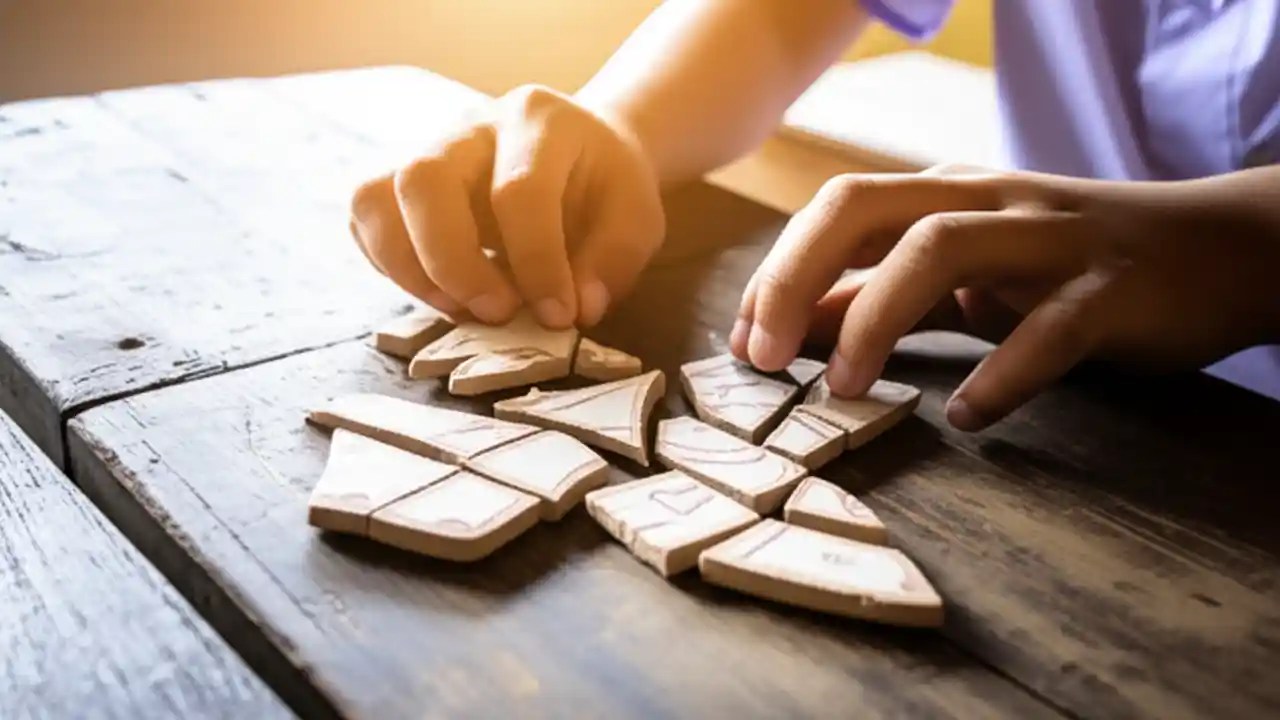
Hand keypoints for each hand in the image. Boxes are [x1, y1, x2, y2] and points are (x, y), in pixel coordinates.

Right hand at [350, 85, 664, 327]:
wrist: (580, 154)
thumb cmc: (604, 188)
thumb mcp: (636, 219)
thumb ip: (613, 261)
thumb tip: (578, 308)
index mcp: (539, 121)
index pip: (520, 191)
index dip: (536, 263)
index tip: (560, 316)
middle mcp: (471, 127)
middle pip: (423, 178)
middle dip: (452, 262)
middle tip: (496, 313)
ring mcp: (425, 151)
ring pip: (374, 197)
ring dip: (409, 269)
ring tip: (462, 309)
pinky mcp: (399, 182)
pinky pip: (364, 220)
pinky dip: (392, 267)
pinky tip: (442, 293)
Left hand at [731, 164, 1279, 430]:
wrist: (1212, 251)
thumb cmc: (1064, 266)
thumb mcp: (961, 273)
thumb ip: (876, 295)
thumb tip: (786, 327)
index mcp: (943, 195)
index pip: (835, 210)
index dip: (775, 272)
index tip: (741, 344)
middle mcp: (985, 202)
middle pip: (866, 210)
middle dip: (796, 278)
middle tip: (762, 359)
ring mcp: (1048, 240)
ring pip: (941, 250)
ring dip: (875, 319)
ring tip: (844, 391)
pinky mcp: (1109, 290)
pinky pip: (1048, 329)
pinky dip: (1002, 376)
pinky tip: (970, 417)